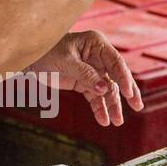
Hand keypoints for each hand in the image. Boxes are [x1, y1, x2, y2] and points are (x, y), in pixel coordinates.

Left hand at [27, 30, 143, 127]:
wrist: (29, 60)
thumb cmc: (45, 52)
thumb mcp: (65, 62)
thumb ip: (86, 75)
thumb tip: (104, 89)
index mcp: (96, 44)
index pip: (115, 62)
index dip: (124, 78)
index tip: (129, 94)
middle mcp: (98, 57)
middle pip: (117, 76)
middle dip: (127, 93)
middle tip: (138, 107)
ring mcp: (93, 71)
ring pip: (107, 90)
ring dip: (112, 106)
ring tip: (117, 122)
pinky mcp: (85, 83)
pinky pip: (95, 97)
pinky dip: (99, 108)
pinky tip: (103, 120)